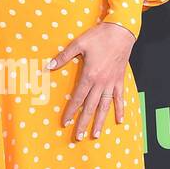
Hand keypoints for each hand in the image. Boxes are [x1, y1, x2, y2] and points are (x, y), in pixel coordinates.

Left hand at [48, 21, 134, 139]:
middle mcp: (101, 83)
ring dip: (100, 121)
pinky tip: (119, 121)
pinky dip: (120, 109)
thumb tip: (48, 66)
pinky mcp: (120, 80)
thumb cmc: (99, 36)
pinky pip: (120, 98)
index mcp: (89, 75)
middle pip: (91, 107)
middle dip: (83, 122)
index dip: (71, 111)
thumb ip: (63, 56)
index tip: (65, 122)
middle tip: (78, 137)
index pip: (78, 98)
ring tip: (96, 135)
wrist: (121, 31)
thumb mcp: (79, 43)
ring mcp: (112, 83)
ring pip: (105, 106)